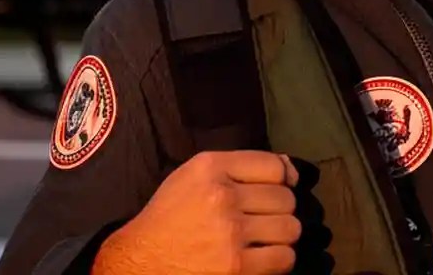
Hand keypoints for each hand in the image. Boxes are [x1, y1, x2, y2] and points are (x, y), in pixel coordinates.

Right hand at [94, 150, 301, 274]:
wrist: (141, 260)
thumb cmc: (170, 215)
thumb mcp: (195, 176)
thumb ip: (240, 167)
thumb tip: (291, 169)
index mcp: (210, 167)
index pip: (274, 167)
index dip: (281, 180)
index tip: (274, 191)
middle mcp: (222, 195)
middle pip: (285, 198)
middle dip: (279, 210)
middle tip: (263, 219)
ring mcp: (230, 233)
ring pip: (289, 228)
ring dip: (281, 235)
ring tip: (264, 238)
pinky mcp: (236, 266)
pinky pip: (283, 258)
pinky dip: (278, 259)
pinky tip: (262, 257)